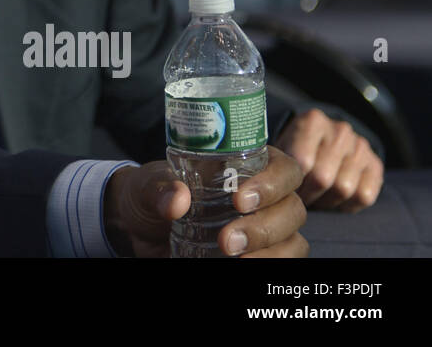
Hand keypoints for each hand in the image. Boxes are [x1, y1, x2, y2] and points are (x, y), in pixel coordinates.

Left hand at [104, 146, 307, 257]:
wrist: (139, 228)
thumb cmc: (151, 194)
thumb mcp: (146, 184)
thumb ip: (158, 187)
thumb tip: (177, 200)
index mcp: (247, 165)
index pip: (283, 168)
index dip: (272, 183)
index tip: (240, 200)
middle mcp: (265, 197)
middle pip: (292, 208)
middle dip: (264, 227)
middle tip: (227, 240)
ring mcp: (266, 228)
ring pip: (293, 240)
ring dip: (269, 251)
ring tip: (232, 258)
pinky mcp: (260, 254)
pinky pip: (284, 261)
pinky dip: (270, 265)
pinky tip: (244, 268)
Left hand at [273, 108, 383, 211]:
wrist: (325, 139)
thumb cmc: (294, 148)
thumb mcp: (281, 147)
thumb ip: (273, 162)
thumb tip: (257, 189)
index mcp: (312, 121)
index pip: (302, 162)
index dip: (292, 184)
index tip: (283, 191)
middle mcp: (340, 130)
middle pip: (323, 178)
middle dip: (308, 195)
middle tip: (298, 199)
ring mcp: (361, 146)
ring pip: (345, 189)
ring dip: (326, 201)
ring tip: (314, 198)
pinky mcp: (376, 164)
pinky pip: (364, 196)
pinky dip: (347, 205)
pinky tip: (333, 199)